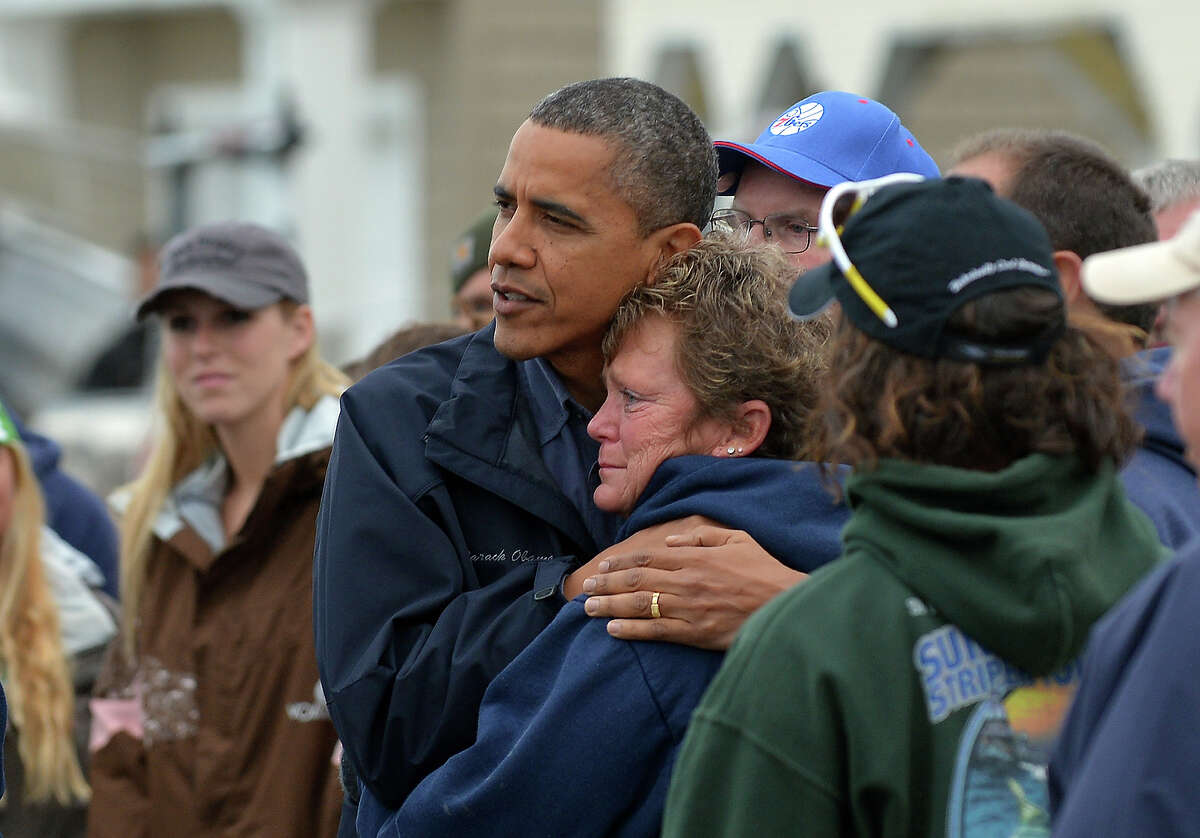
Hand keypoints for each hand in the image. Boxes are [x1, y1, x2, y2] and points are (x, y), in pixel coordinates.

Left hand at [580, 520, 805, 649]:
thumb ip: (702, 535)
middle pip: (637, 580)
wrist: (786, 603)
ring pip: (640, 604)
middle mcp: (686, 580)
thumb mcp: (737, 539)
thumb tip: (672, 539)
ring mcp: (689, 608)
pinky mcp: (695, 633)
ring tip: (588, 608)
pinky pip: (657, 631)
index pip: (649, 557)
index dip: (622, 562)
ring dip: (610, 606)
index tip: (603, 567)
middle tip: (586, 588)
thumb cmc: (764, 570)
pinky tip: (612, 630)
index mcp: (695, 556)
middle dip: (607, 584)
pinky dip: (632, 630)